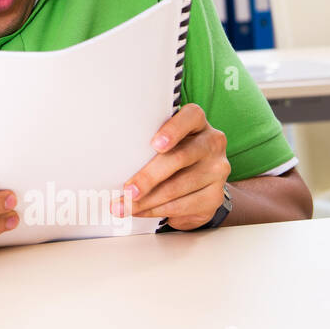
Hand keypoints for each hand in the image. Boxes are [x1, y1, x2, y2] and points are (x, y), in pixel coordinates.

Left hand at [116, 103, 230, 229]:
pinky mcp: (216, 195)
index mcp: (196, 122)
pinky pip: (184, 206)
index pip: (190, 117)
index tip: (155, 144)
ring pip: (179, 187)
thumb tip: (112, 162)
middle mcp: (211, 142)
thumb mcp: (162, 140)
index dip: (173, 130)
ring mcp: (217, 170)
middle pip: (179, 158)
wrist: (199, 178)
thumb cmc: (171, 152)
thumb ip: (146, 142)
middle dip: (148, 177)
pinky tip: (141, 211)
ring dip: (148, 200)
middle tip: (127, 191)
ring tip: (125, 206)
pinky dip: (158, 211)